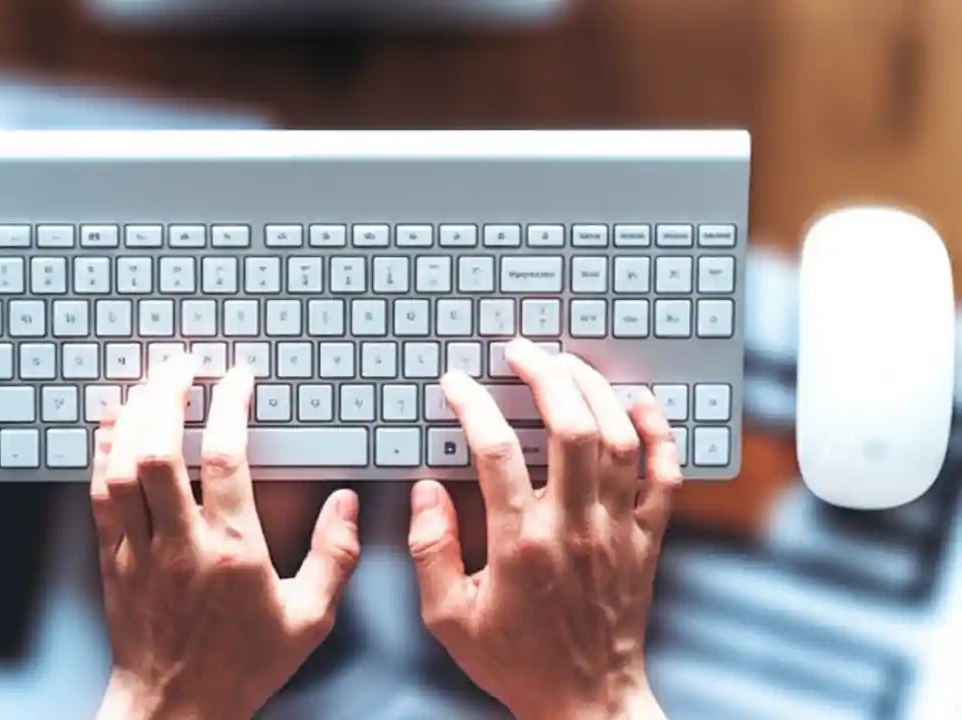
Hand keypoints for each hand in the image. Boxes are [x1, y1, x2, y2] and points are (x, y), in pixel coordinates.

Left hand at [90, 356, 360, 719]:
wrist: (176, 710)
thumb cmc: (243, 667)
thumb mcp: (309, 620)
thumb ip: (334, 557)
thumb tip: (346, 504)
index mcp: (232, 551)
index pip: (225, 458)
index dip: (229, 405)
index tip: (238, 377)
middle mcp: (180, 544)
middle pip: (160, 451)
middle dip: (168, 394)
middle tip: (182, 362)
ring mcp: (139, 552)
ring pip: (123, 468)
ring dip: (134, 416)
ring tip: (150, 382)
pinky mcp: (112, 562)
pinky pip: (99, 496)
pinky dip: (102, 452)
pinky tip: (111, 424)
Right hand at [408, 338, 681, 719]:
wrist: (586, 702)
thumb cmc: (515, 661)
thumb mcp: (448, 617)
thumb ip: (432, 548)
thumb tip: (427, 489)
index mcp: (520, 543)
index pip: (493, 450)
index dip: (472, 403)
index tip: (457, 382)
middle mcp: (574, 527)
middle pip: (569, 427)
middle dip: (544, 375)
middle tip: (520, 350)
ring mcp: (617, 531)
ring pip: (617, 439)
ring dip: (594, 389)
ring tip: (567, 363)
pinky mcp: (646, 540)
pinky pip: (664, 475)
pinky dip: (657, 433)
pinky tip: (638, 403)